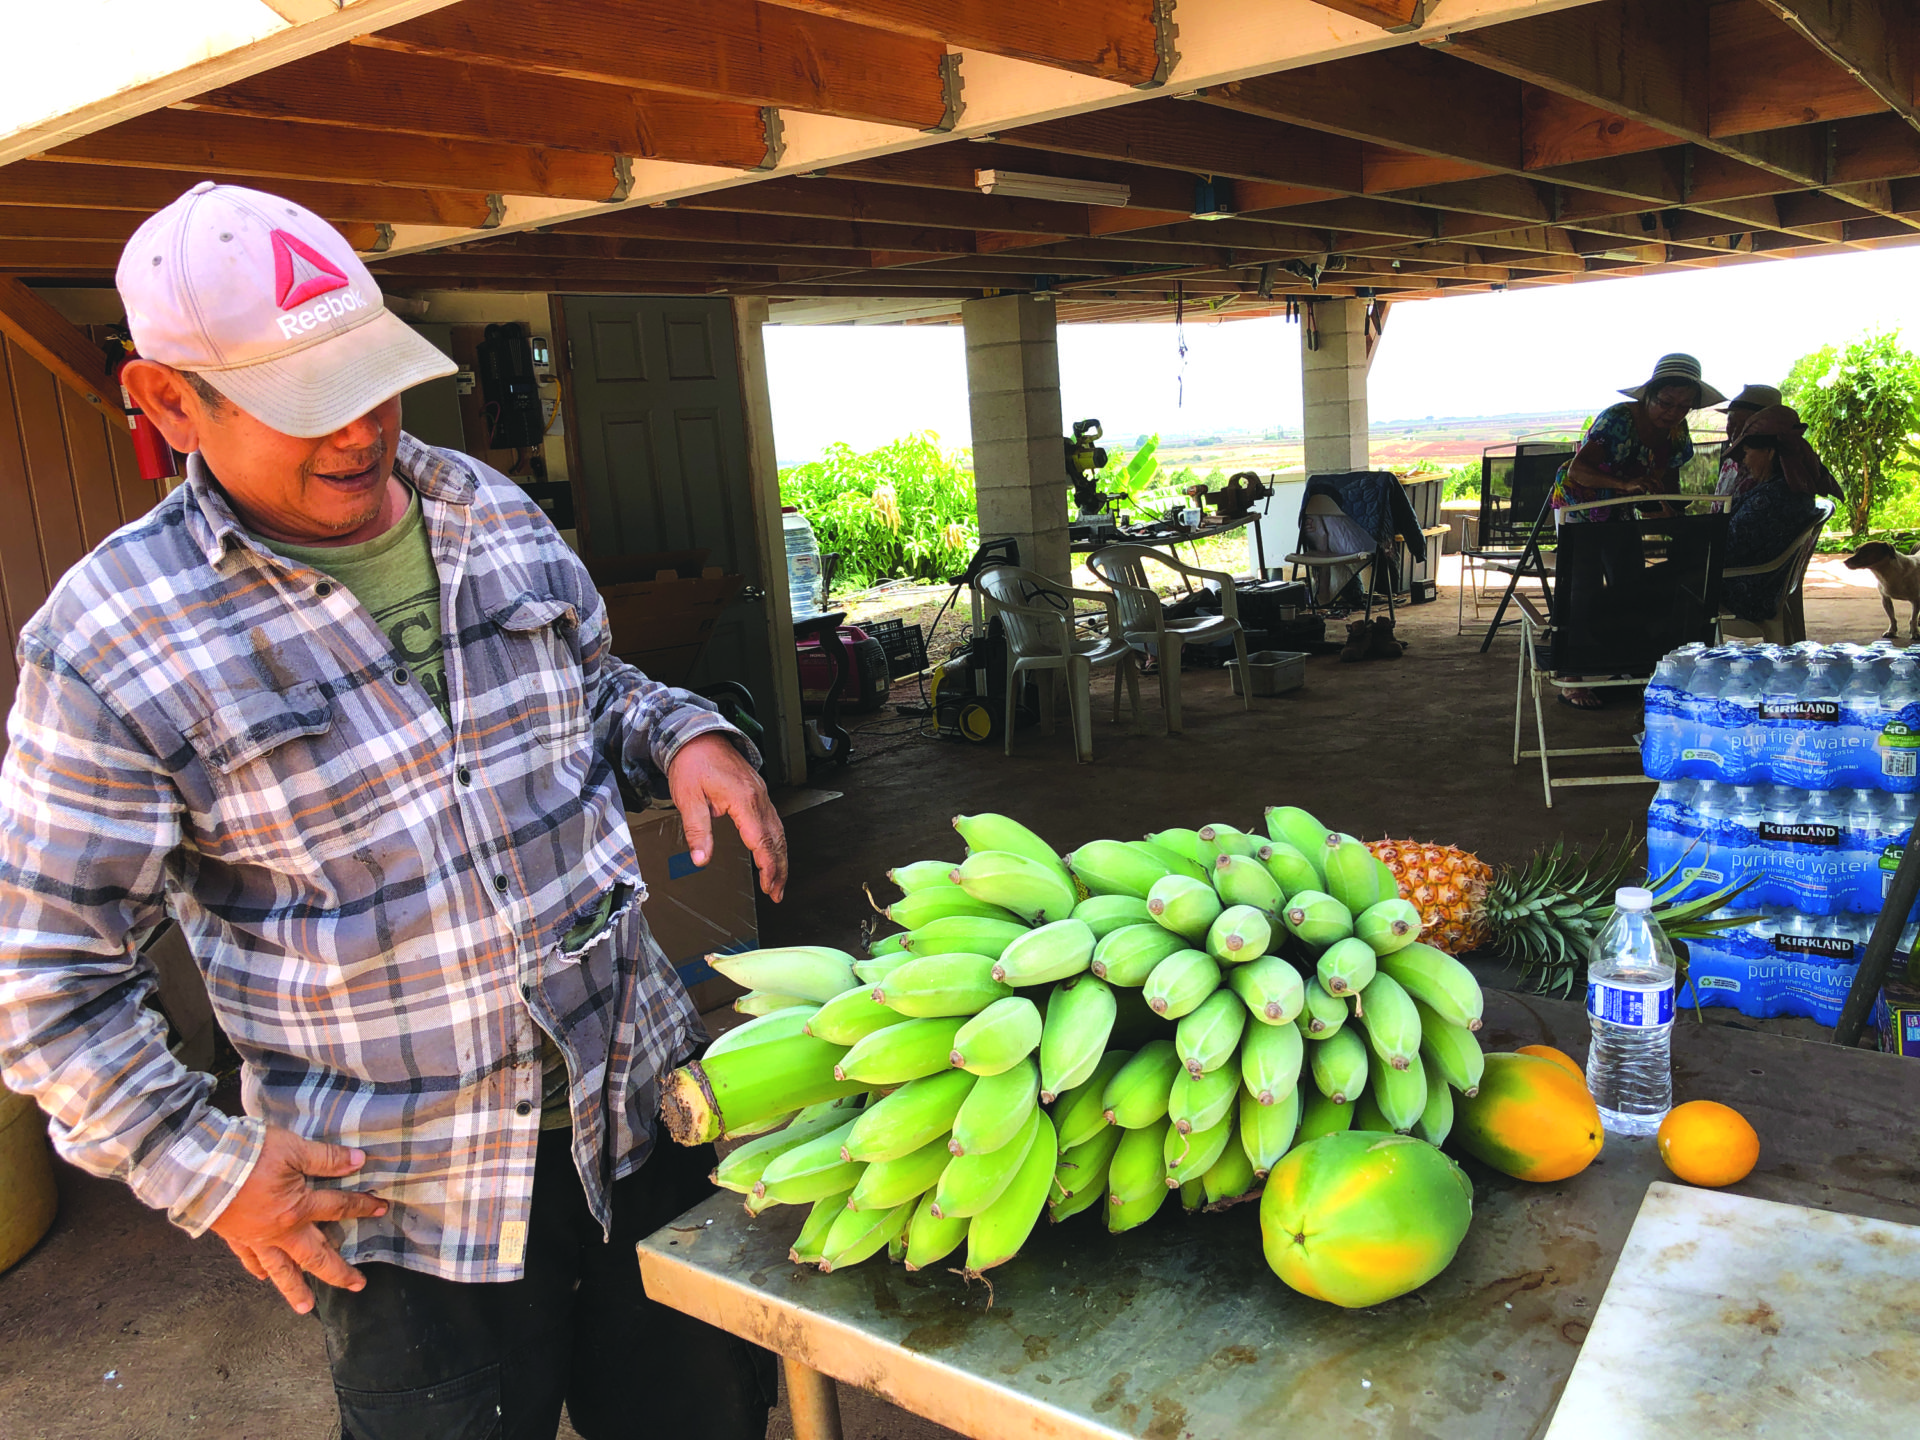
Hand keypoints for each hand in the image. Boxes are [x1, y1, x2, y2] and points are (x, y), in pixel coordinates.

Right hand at [210, 1126, 387, 1314]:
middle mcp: (280, 1231)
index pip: (339, 1208)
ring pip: (281, 1270)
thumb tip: (358, 1161)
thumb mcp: (293, 1148)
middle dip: (338, 1272)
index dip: (362, 1207)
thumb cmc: (248, 1155)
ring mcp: (255, 1238)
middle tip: (357, 1286)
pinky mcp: (233, 1236)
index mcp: (298, 1209)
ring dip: (295, 1289)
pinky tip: (263, 1278)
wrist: (199, 1166)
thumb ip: (326, 1158)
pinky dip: (257, 1269)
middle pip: (315, 1256)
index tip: (382, 1209)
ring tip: (306, 1308)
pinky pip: (248, 1259)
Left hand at [667, 732, 787, 901]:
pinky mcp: (758, 792)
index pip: (761, 841)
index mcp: (743, 799)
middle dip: (779, 869)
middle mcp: (758, 797)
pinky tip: (774, 851)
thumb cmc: (692, 762)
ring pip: (779, 831)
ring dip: (780, 857)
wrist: (696, 736)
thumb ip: (697, 831)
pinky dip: (777, 841)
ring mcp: (761, 793)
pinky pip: (774, 820)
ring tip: (778, 880)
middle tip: (777, 893)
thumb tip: (701, 858)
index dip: (768, 867)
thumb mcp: (688, 798)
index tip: (769, 886)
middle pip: (777, 839)